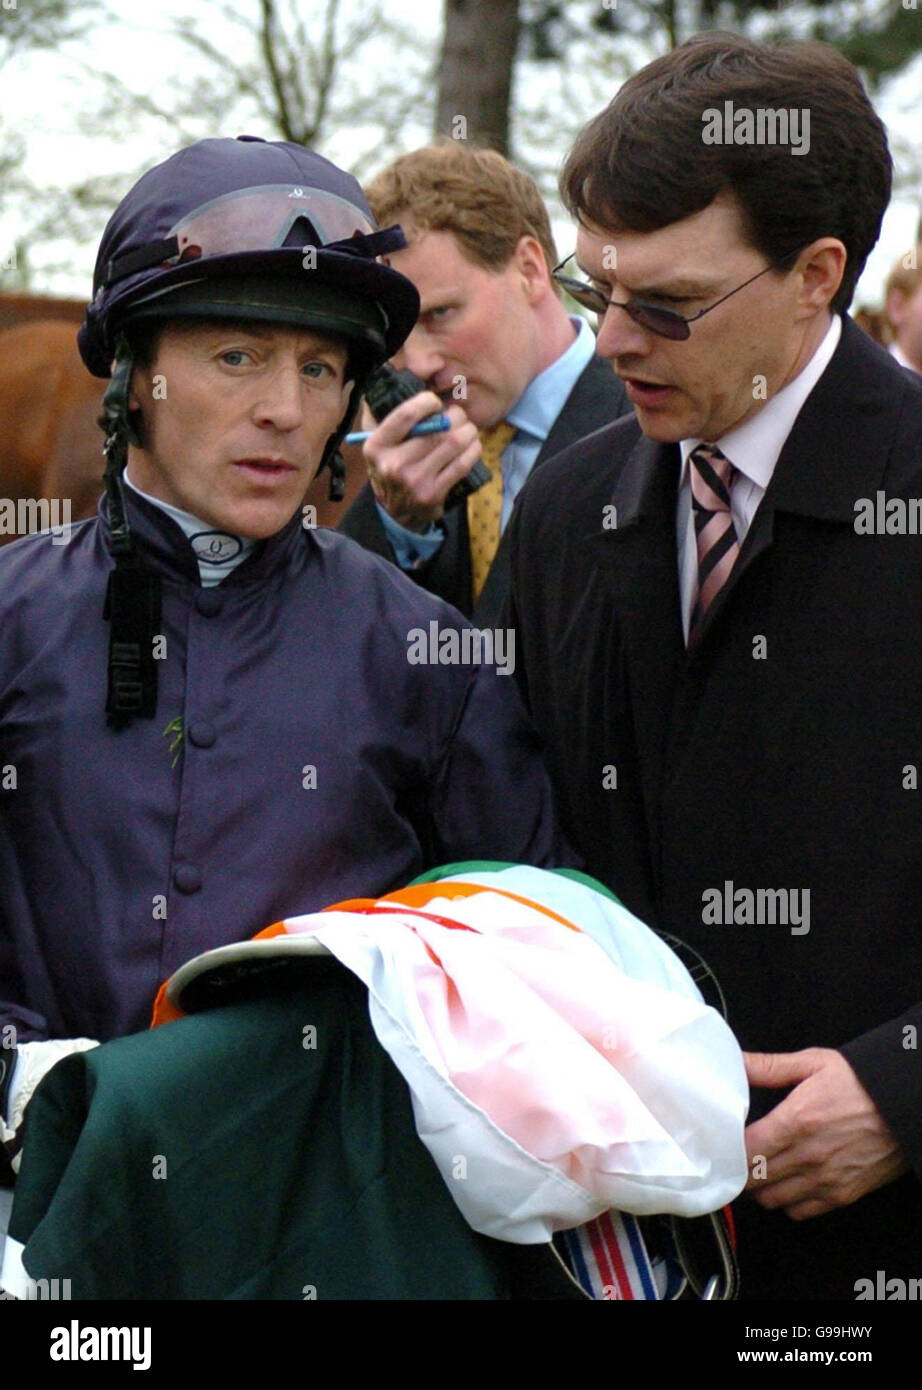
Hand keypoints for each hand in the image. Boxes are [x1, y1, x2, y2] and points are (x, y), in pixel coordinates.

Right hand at [363, 391, 479, 530]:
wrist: (395, 512)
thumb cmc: (391, 467)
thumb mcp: (380, 443)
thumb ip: (392, 416)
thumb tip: (420, 383)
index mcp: (376, 446)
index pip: (406, 415)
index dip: (427, 402)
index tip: (435, 403)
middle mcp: (393, 464)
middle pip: (437, 429)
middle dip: (456, 416)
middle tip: (459, 417)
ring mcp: (414, 481)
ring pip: (453, 444)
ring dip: (468, 432)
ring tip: (468, 430)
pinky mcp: (433, 494)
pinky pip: (461, 464)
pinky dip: (473, 450)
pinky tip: (473, 446)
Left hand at [744, 1047, 907, 1219]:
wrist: (906, 1104)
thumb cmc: (859, 1081)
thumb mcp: (813, 1063)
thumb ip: (770, 1066)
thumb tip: (735, 1062)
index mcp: (795, 1121)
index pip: (744, 1150)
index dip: (728, 1148)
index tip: (723, 1141)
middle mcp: (807, 1155)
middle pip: (753, 1178)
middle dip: (740, 1168)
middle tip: (738, 1156)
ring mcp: (825, 1179)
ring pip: (772, 1199)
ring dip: (760, 1187)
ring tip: (760, 1170)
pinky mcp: (842, 1195)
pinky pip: (800, 1212)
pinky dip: (786, 1202)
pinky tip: (786, 1184)